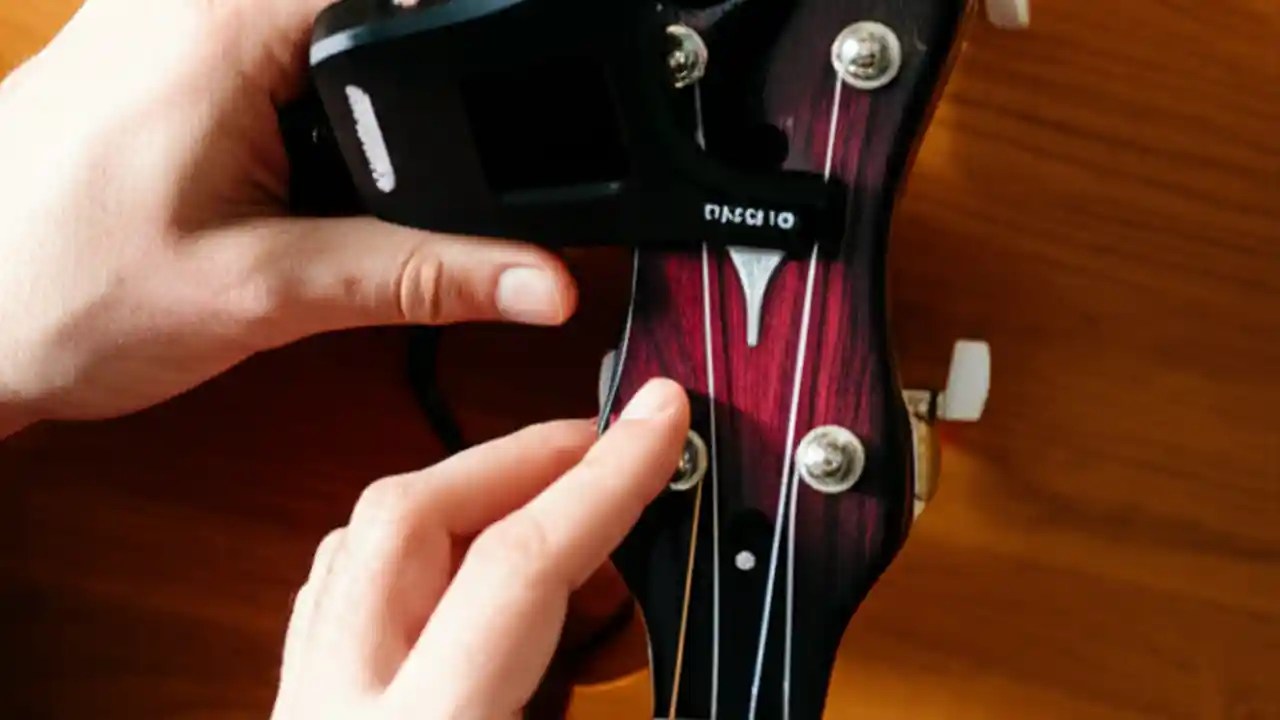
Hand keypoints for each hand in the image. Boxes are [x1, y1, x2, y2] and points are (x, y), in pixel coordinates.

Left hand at [0, 0, 575, 435]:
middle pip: (374, 15)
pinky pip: (278, 45)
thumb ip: (422, 278)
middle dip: (410, 95)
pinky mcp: (163, 44)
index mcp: (230, 20)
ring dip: (356, 110)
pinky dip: (311, 108)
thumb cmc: (55, 295)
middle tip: (370, 191)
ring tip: (317, 188)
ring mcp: (172, 12)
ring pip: (330, 30)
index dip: (473, 47)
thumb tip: (544, 278)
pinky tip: (287, 175)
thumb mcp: (269, 293)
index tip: (507, 112)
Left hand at [271, 379, 688, 718]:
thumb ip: (618, 707)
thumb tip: (675, 666)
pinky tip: (460, 562)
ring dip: (461, 493)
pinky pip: (337, 593)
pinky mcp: (297, 707)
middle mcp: (343, 701)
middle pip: (408, 514)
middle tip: (602, 445)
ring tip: (547, 498)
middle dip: (518, 457)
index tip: (658, 423)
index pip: (518, 563)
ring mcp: (307, 698)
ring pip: (358, 539)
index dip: (602, 480)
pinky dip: (409, 551)